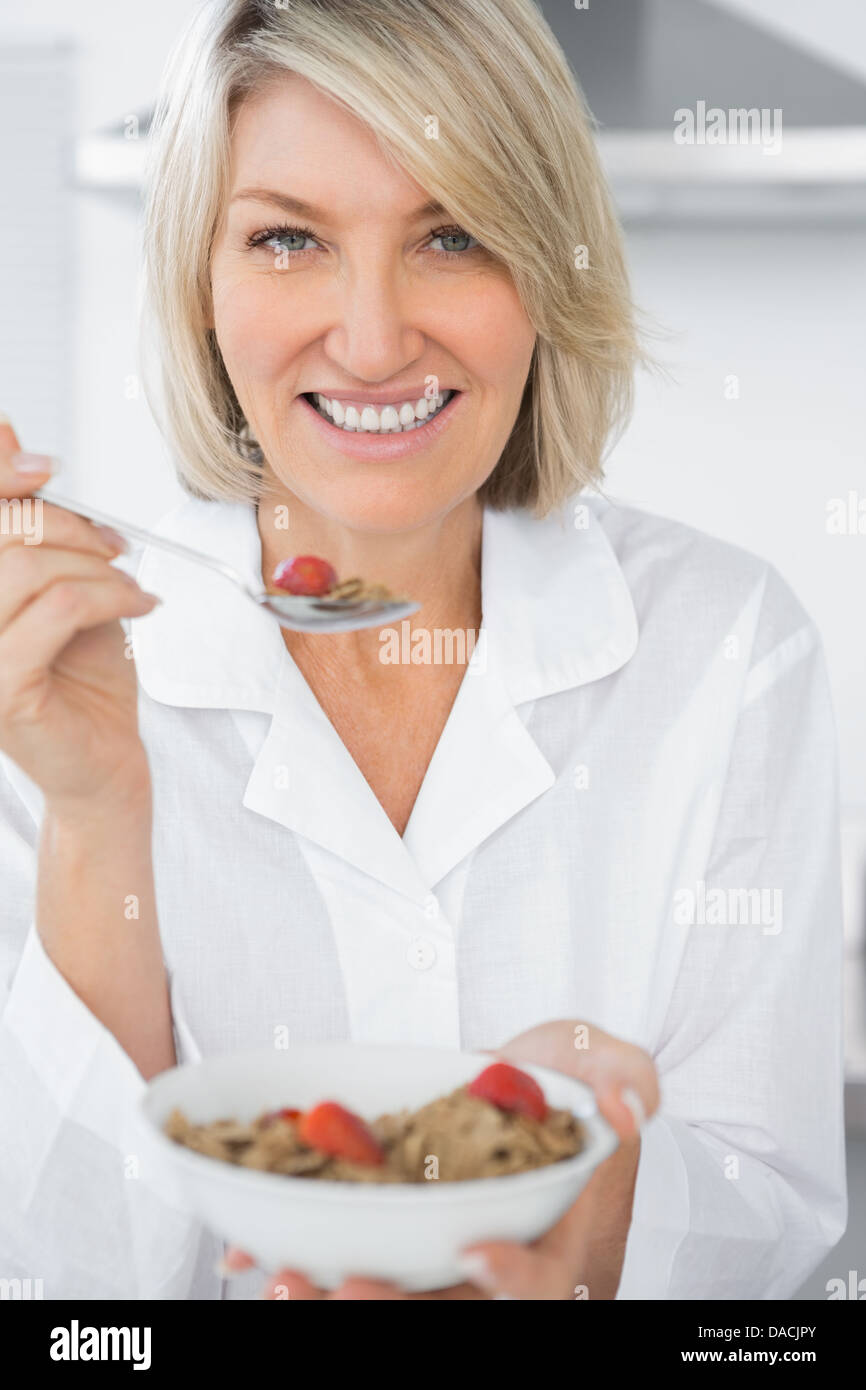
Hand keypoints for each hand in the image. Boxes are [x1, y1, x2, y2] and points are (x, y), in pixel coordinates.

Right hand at [0, 418, 158, 807]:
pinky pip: (59, 609)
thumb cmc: (81, 672)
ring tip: (131, 587)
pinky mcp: (2, 689)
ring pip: (29, 566)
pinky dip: (110, 596)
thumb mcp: (61, 580)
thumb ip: (31, 519)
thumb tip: (5, 431)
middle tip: (116, 546)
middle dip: (68, 524)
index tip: (49, 469)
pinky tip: (139, 606)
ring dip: (97, 566)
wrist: (105, 759)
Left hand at [225, 1019, 658, 1299]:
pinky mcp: (387, 1236)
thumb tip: (631, 1106)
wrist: (512, 1083)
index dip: (512, 1273)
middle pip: (447, 1308)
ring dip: (332, 1297)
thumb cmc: (560, 1078)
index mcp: (554, 1235)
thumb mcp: (601, 1057)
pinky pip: (344, 1260)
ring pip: (390, 1297)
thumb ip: (624, 1074)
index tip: (474, 1245)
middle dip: (392, 1305)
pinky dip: (298, 1259)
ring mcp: (433, 1255)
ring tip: (281, 1277)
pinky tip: (250, 1251)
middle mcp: (489, 1261)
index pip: (543, 1279)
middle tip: (343, 1283)